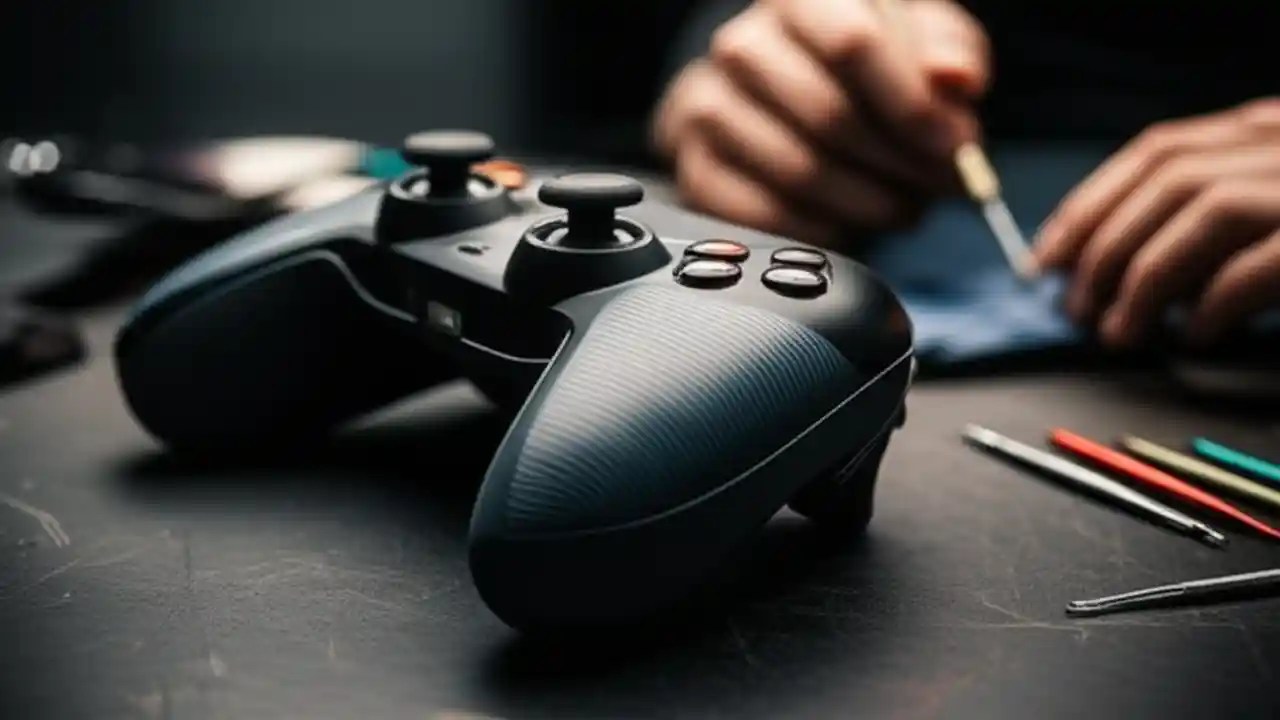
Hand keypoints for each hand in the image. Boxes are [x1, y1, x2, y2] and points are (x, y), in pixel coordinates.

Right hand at [651, 0, 989, 244]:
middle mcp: (742, 44)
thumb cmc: (863, 65)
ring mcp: (709, 107)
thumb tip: (954, 78)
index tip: (956, 148)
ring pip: (801, 171)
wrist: (779, 97)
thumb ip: (947, 50)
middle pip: (830, 114)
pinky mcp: (697, 169)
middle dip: (901, 163)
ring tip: (902, 205)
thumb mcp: (919, 39)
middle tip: (940, 187)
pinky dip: (823, 229)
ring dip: (869, 202)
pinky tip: (849, 219)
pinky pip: (766, 215)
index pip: (854, 44)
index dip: (913, 105)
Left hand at [1034, 99, 1279, 347]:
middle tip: (1076, 311)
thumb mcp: (1263, 212)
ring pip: (1208, 210)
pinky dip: (1215, 302)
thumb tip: (1110, 272)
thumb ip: (1198, 222)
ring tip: (1119, 333)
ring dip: (1146, 278)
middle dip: (1106, 248)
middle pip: (1171, 180)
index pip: (1156, 153)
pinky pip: (1258, 263)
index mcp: (1263, 130)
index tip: (1046, 258)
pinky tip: (1194, 336)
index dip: (1089, 205)